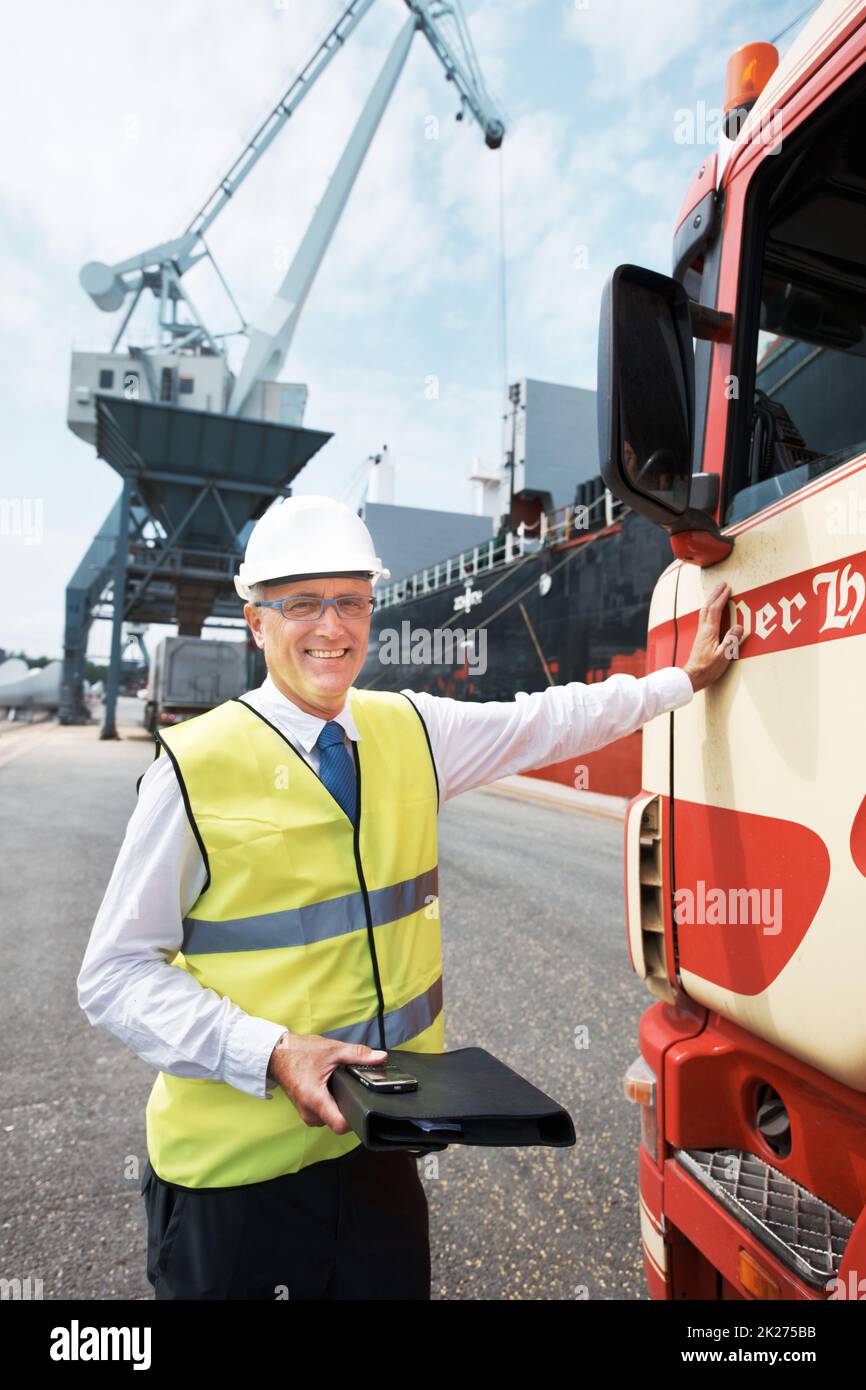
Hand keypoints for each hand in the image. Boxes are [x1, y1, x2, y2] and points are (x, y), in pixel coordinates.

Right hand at [267, 1032, 387, 1133]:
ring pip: (331, 1118)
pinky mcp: (306, 1112)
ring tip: (337, 1085)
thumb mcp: (332, 1050)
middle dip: (347, 1106)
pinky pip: (324, 1114)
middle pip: (338, 1122)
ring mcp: (306, 1114)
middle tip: (349, 1087)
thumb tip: (380, 1058)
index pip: (339, 1125)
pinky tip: (329, 1089)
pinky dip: (330, 1103)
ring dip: (338, 1105)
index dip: (355, 1119)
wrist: (276, 1055)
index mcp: (314, 1099)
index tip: (363, 1107)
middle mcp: (309, 1112)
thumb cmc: (299, 1053)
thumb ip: (358, 1055)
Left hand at [683, 582, 743, 692]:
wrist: (692, 676)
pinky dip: (709, 609)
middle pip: (708, 607)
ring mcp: (701, 633)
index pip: (715, 610)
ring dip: (711, 600)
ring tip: (717, 593)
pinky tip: (711, 611)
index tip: (728, 589)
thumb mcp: (723, 656)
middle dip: (715, 595)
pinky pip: (704, 618)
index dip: (722, 598)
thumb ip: (731, 641)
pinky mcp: (700, 638)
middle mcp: (704, 630)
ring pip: (704, 612)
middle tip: (722, 585)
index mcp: (710, 632)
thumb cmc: (708, 668)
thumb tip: (739, 626)